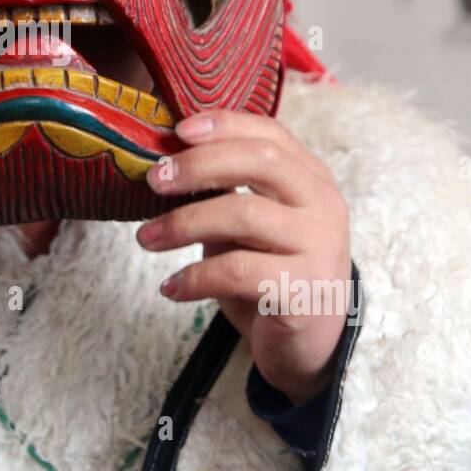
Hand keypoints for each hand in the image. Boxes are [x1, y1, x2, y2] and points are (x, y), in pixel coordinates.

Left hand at [138, 111, 351, 404]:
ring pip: (243, 214)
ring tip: (147, 239)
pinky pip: (238, 271)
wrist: (312, 346)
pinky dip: (195, 277)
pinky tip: (171, 287)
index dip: (225, 124)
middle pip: (260, 161)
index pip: (271, 134)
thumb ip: (228, 194)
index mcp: (312, 179)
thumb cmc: (273, 274)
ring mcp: (319, 246)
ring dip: (183, 223)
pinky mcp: (305, 289)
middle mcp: (323, 205)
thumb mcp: (254, 226)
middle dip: (199, 165)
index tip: (178, 130)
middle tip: (153, 180)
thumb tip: (163, 169)